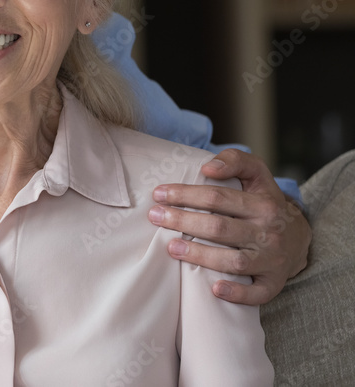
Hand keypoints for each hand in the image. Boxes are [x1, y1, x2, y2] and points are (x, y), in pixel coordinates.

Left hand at [149, 148, 310, 305]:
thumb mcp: (257, 174)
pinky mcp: (274, 283)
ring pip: (235, 260)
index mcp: (263, 204)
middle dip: (183, 221)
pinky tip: (214, 290)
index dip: (185, 194)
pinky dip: (238, 293)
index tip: (158, 194)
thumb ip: (235, 161)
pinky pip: (258, 293)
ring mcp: (272, 260)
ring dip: (201, 255)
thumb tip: (207, 167)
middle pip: (220, 227)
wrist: (299, 238)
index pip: (218, 197)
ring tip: (171, 247)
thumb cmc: (265, 202)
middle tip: (155, 217)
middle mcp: (270, 232)